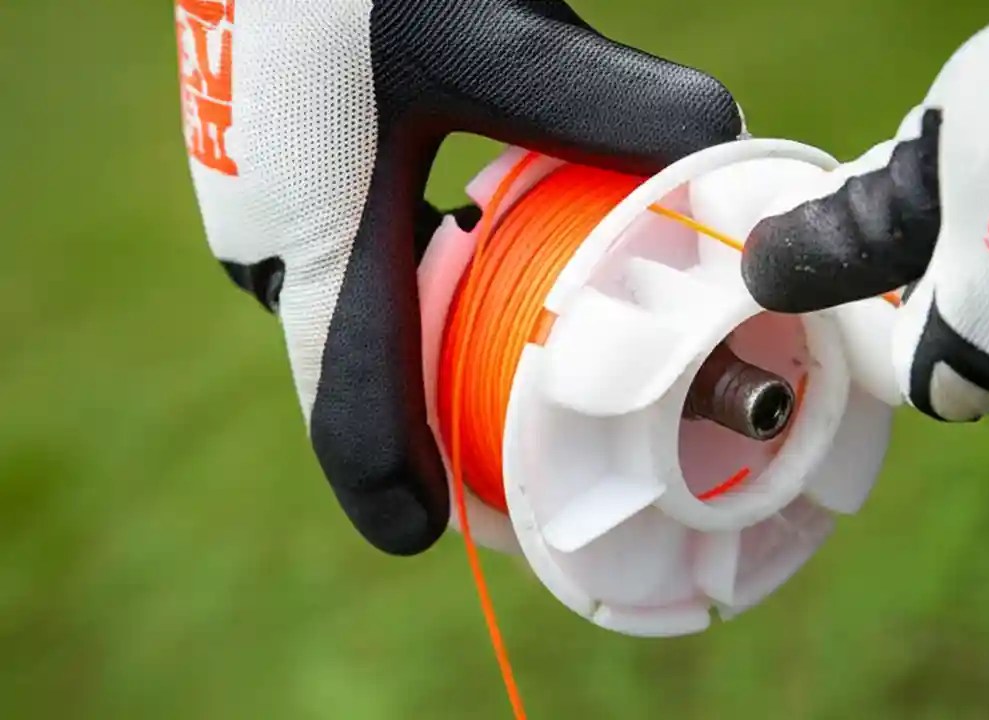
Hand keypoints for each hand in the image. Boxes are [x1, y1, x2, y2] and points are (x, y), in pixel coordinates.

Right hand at [176, 0, 741, 553]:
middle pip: (360, 360)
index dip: (384, 478)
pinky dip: (406, 263)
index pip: (345, 398)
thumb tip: (720, 148)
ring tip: (498, 336)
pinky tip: (460, 232)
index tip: (423, 533)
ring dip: (423, 327)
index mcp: (319, 232)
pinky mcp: (269, 161)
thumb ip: (602, 99)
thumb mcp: (488, 28)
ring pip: (352, 300)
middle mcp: (275, 235)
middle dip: (429, 401)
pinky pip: (341, 246)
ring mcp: (261, 199)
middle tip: (512, 422)